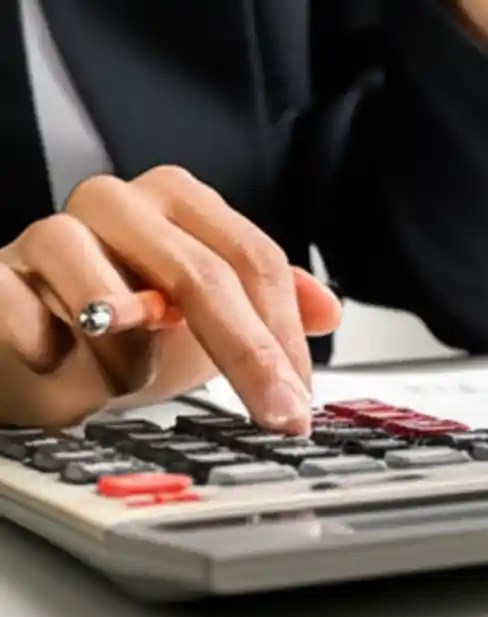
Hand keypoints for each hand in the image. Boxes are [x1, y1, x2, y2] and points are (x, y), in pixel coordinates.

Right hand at [0, 165, 341, 432]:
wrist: (34, 356)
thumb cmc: (124, 332)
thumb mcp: (211, 320)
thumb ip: (272, 306)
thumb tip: (328, 310)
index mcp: (179, 201)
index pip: (252, 259)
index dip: (282, 335)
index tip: (300, 398)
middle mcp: (118, 204)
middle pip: (200, 274)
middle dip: (247, 355)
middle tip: (276, 414)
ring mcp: (49, 233)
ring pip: (110, 298)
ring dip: (131, 357)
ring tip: (128, 378)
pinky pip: (23, 309)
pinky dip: (49, 347)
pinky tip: (57, 362)